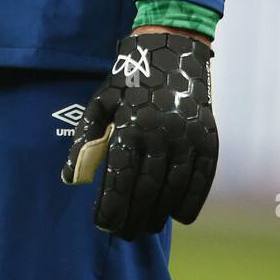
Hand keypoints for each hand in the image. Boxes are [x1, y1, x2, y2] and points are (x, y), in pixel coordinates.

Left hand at [60, 31, 217, 239]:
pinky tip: (177, 215)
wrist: (173, 47)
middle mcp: (160, 135)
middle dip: (132, 219)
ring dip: (158, 215)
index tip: (103, 225)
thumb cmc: (129, 78)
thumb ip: (86, 140)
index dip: (110, 209)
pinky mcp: (209, 139)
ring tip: (145, 226)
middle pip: (145, 192)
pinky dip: (190, 203)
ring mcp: (187, 138)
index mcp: (129, 126)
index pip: (119, 181)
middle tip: (123, 232)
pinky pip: (201, 182)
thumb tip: (71, 179)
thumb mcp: (100, 101)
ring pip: (172, 191)